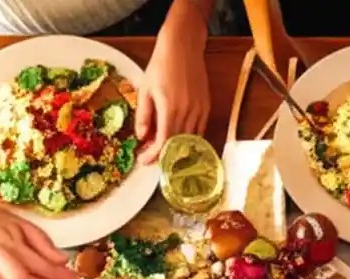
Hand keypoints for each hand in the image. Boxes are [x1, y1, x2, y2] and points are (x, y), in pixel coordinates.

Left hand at [136, 3, 210, 164]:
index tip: (144, 160)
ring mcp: (199, 110)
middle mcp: (187, 112)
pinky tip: (179, 139)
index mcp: (170, 108)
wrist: (183, 47)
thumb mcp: (146, 89)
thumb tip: (142, 137)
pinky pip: (200, 131)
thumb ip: (144, 115)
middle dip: (164, 155)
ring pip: (190, 140)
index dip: (154, 155)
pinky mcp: (206, 106)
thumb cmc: (161, 66)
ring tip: (164, 150)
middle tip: (152, 158)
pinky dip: (189, 139)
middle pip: (178, 144)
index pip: (164, 142)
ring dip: (177, 149)